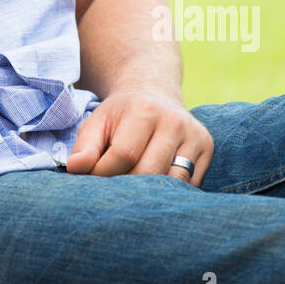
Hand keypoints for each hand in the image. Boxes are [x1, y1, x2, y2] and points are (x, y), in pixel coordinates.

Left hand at [65, 89, 213, 185]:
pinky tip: (156, 182)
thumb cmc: (121, 114)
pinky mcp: (208, 146)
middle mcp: (174, 121)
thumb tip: (76, 168)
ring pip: (172, 182)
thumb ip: (85, 147)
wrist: (154, 92)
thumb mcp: (97, 122)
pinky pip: (189, 183)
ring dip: (150, 191)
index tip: (94, 176)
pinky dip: (170, 189)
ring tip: (134, 185)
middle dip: (127, 185)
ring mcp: (195, 134)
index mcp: (144, 110)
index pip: (124, 155)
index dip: (104, 173)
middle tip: (113, 185)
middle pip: (150, 172)